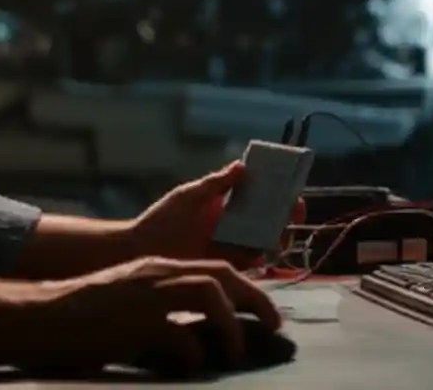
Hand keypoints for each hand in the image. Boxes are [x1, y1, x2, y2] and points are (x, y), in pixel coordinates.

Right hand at [37, 257, 281, 373]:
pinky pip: (179, 336)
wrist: (44, 315)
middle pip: (222, 275)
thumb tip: (196, 333)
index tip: (265, 311)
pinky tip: (195, 368)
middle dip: (255, 299)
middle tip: (275, 325)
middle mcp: (159, 273)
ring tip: (237, 351)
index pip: (217, 268)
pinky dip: (194, 353)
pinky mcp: (134, 322)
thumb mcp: (133, 297)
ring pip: (208, 294)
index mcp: (160, 267)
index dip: (247, 288)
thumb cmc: (86, 313)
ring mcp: (148, 295)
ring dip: (230, 324)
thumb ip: (165, 306)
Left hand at [127, 162, 305, 268]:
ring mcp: (232, 248)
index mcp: (227, 205)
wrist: (140, 252)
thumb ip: (216, 184)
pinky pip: (251, 263)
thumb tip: (243, 166)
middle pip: (271, 219)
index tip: (292, 190)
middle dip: (287, 215)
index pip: (261, 196)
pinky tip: (261, 253)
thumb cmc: (162, 220)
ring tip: (278, 234)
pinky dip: (260, 258)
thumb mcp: (189, 196)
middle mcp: (235, 226)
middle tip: (292, 212)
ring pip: (266, 242)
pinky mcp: (226, 268)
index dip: (280, 192)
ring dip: (278, 237)